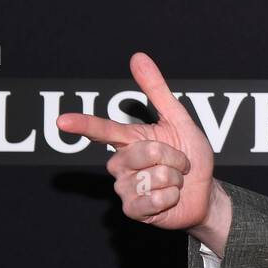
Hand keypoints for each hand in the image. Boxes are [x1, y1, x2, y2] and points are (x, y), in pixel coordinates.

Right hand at [56, 52, 214, 230]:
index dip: (83, 125)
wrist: (205, 192)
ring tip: (175, 181)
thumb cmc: (191, 156)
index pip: (102, 130)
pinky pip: (153, 199)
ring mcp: (124, 188)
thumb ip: (157, 91)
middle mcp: (121, 163)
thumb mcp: (179, 120)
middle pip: (145, 153)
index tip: (62, 121)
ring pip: (153, 177)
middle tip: (180, 164)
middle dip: (174, 157)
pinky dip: (171, 197)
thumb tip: (137, 57)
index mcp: (128, 140)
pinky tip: (170, 198)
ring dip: (175, 178)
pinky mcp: (133, 210)